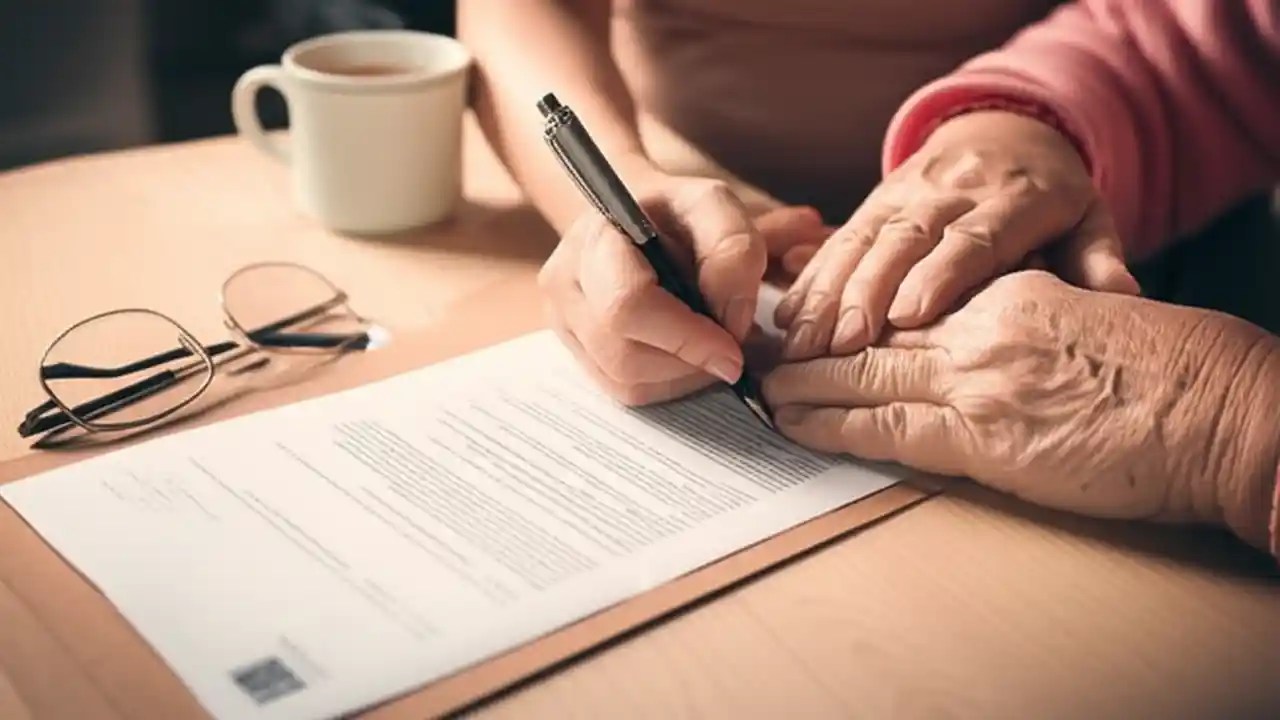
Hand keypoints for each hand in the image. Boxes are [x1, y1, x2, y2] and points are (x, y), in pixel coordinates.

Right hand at [539, 174, 829, 405]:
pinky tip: (682, 352)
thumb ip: (733, 249)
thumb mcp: (715, 206)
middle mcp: (565, 283)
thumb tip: (729, 320)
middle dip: (688, 361)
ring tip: (704, 343)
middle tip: (725, 344)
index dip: (685, 338)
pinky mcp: (572, 350)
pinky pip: (622, 390)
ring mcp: (562, 321)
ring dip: (680, 376)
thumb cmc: (676, 213)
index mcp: (595, 238)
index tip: (732, 351)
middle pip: (624, 357)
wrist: (634, 219)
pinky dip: (665, 382)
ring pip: (624, 383)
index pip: (627, 306)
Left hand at [764, 271, 1279, 549]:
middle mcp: (979, 328)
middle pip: (874, 336)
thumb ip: (1027, 321)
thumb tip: (985, 340)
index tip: (817, 324)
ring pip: (863, 376)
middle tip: (761, 351)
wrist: (1215, 406)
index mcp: (1007, 298)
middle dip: (812, 345)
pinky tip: (793, 425)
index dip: (856, 317)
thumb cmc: (1167, 375)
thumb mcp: (1086, 323)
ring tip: (759, 388)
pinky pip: (883, 426)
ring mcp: (975, 378)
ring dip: (803, 384)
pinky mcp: (980, 433)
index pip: (911, 307)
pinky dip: (830, 425)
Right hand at [775, 110, 1140, 360]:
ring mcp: (906, 194)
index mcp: (1013, 199)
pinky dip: (808, 280)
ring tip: (799, 344)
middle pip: (905, 242)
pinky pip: (836, 240)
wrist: (1005, 129)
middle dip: (866, 292)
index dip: (940, 275)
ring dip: (826, 293)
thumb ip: (1097, 259)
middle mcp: (952, 192)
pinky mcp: (874, 202)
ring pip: (862, 242)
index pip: (974, 239)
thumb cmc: (1051, 196)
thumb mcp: (1089, 219)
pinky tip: (784, 319)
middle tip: (838, 345)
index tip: (909, 315)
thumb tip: (1122, 296)